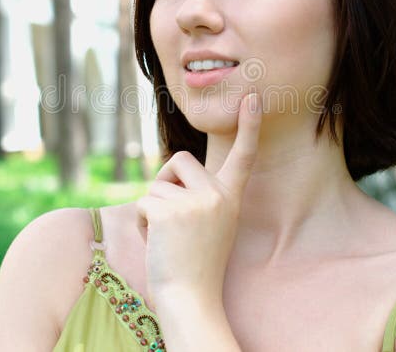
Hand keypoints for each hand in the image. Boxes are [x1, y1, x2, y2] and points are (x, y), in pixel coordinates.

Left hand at [135, 92, 262, 311]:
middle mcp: (217, 195)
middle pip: (181, 160)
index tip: (252, 97)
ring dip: (153, 210)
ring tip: (168, 238)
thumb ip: (198, 195)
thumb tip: (172, 168)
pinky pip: (143, 202)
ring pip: (157, 185)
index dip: (249, 126)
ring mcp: (195, 202)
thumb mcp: (209, 223)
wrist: (191, 298)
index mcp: (231, 197)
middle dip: (167, 182)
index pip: (244, 156)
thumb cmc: (196, 262)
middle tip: (171, 216)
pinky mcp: (169, 210)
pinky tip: (157, 244)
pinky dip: (142, 223)